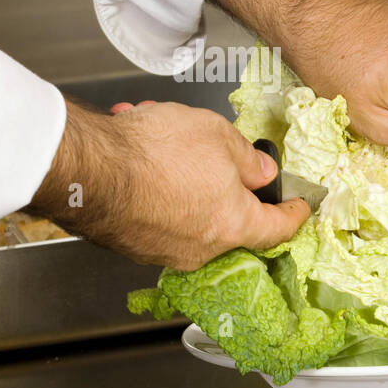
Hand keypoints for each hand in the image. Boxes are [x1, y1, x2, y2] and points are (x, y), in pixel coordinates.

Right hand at [30, 99, 309, 269]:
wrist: (90, 170)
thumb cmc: (156, 152)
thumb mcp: (218, 136)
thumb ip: (247, 158)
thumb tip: (262, 171)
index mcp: (233, 225)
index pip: (276, 228)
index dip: (292, 213)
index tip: (298, 207)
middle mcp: (200, 249)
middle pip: (227, 218)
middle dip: (221, 181)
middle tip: (212, 152)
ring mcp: (163, 252)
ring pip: (185, 211)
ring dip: (179, 177)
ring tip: (160, 139)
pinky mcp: (131, 245)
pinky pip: (153, 212)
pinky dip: (151, 186)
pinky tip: (136, 153)